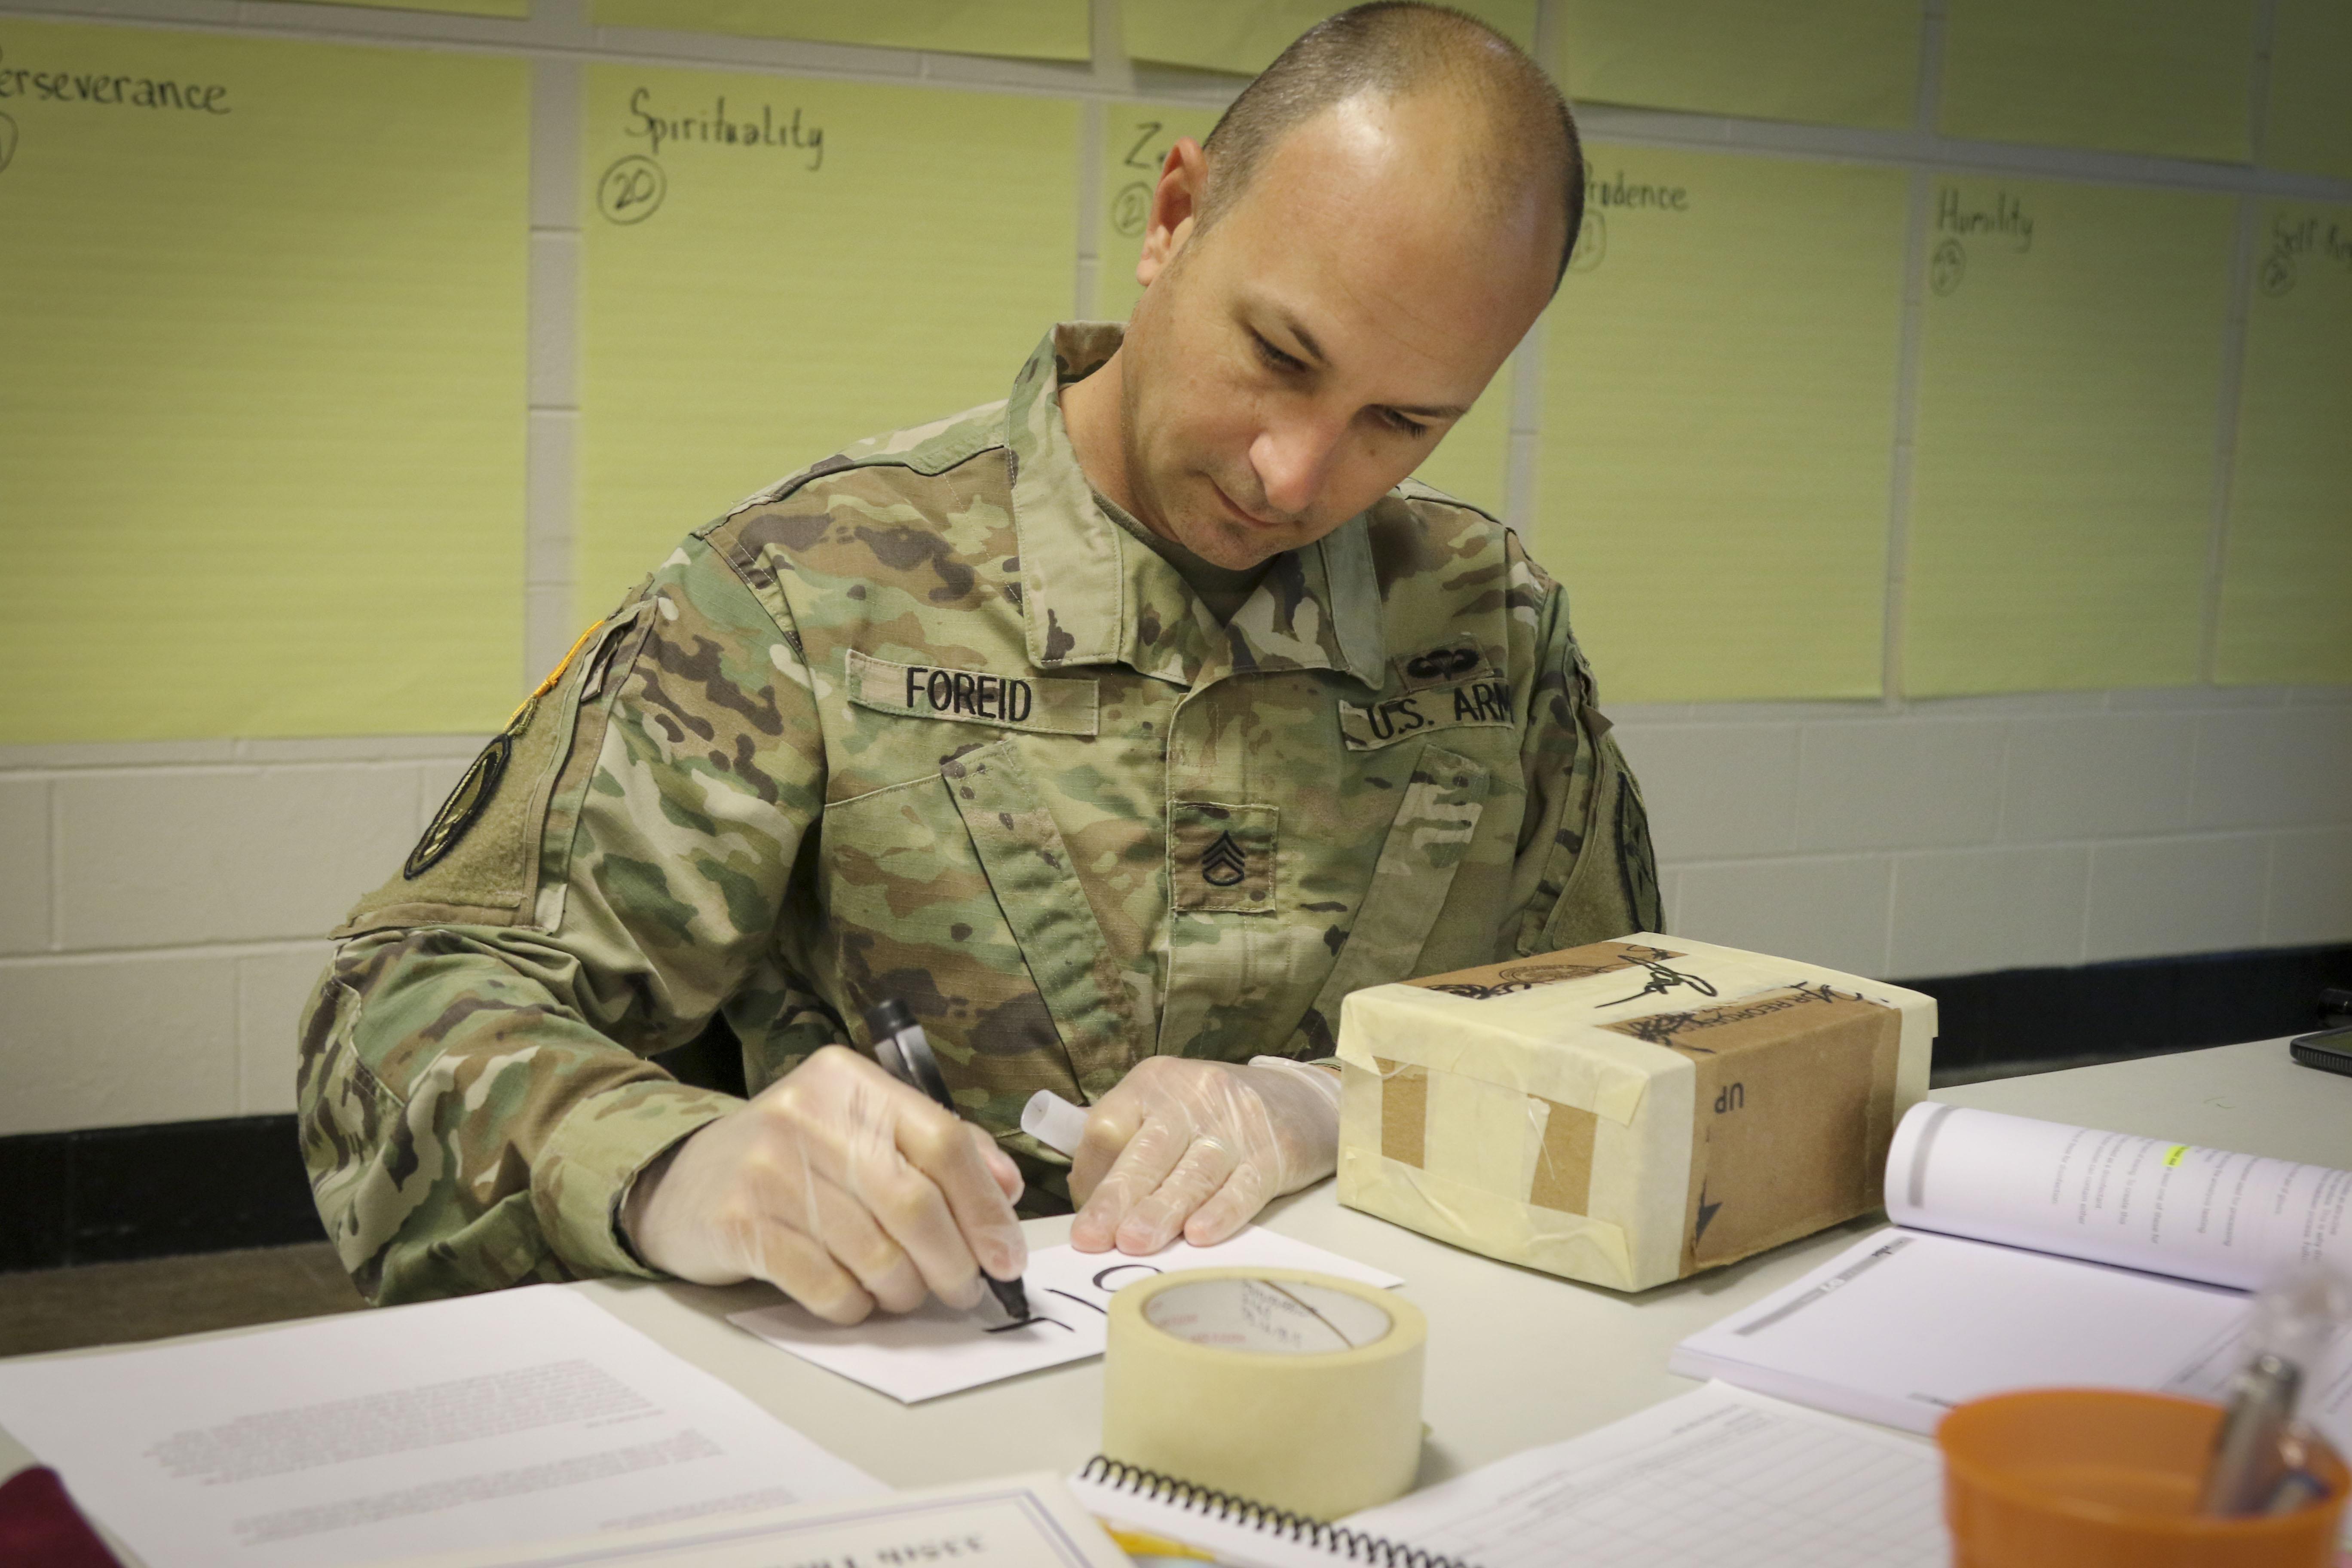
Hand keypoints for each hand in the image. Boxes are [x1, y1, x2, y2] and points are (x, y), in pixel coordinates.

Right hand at [620, 1045, 1025, 1323]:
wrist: (683, 1181)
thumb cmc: (796, 1160)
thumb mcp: (861, 1129)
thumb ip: (938, 1147)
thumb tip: (1008, 1188)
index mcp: (850, 1081)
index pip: (943, 1140)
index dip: (985, 1207)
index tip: (1008, 1256)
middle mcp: (809, 1113)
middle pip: (914, 1203)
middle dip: (954, 1262)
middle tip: (966, 1290)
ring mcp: (769, 1167)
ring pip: (875, 1253)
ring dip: (906, 1290)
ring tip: (907, 1294)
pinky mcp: (740, 1223)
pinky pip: (827, 1286)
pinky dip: (856, 1305)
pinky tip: (857, 1299)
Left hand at [1068, 1058, 1339, 1254]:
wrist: (1300, 1098)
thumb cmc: (1212, 1117)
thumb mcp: (1162, 1113)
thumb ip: (1123, 1150)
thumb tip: (1089, 1204)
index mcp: (1151, 1083)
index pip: (1106, 1127)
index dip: (1091, 1175)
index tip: (1087, 1220)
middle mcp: (1191, 1097)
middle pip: (1147, 1150)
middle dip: (1117, 1197)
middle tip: (1093, 1239)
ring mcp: (1235, 1124)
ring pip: (1192, 1171)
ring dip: (1162, 1210)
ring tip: (1135, 1243)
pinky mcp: (1273, 1154)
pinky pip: (1244, 1186)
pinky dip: (1221, 1212)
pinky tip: (1199, 1235)